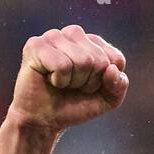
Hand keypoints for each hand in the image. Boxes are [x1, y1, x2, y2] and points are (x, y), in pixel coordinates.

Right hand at [8, 25, 127, 132]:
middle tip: (73, 86)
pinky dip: (60, 80)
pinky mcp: (35, 45)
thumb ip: (118, 86)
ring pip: (83, 60)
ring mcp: (53, 36)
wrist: (45, 118)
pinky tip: (50, 79)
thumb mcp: (106, 100)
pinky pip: (62, 65)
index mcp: (93, 42)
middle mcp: (73, 34)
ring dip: (74, 81)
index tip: (90, 85)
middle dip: (90, 82)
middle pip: (100, 60)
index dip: (106, 81)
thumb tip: (113, 69)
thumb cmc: (75, 104)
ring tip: (62, 82)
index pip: (116, 59)